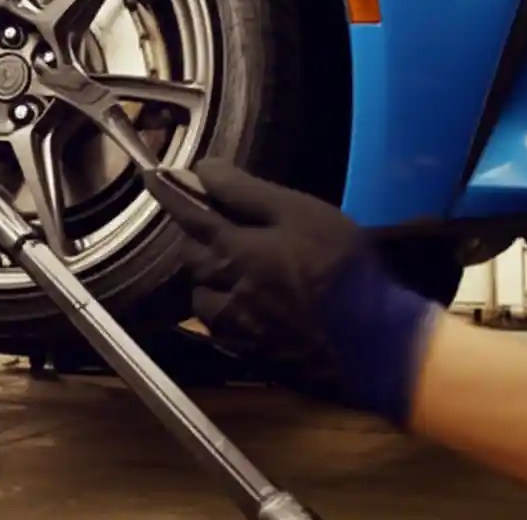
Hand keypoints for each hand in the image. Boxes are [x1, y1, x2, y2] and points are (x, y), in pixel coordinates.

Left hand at [164, 158, 442, 424]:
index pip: (187, 215)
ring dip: (211, 282)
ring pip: (203, 298)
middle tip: (223, 229)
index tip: (153, 178)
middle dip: (199, 240)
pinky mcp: (250, 356)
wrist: (373, 346)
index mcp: (231, 251)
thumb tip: (204, 169)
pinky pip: (223, 330)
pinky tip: (253, 310)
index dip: (168, 194)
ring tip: (240, 274)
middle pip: (192, 258)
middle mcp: (221, 291)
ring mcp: (234, 328)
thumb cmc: (341, 269)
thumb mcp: (300, 215)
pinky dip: (228, 313)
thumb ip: (247, 193)